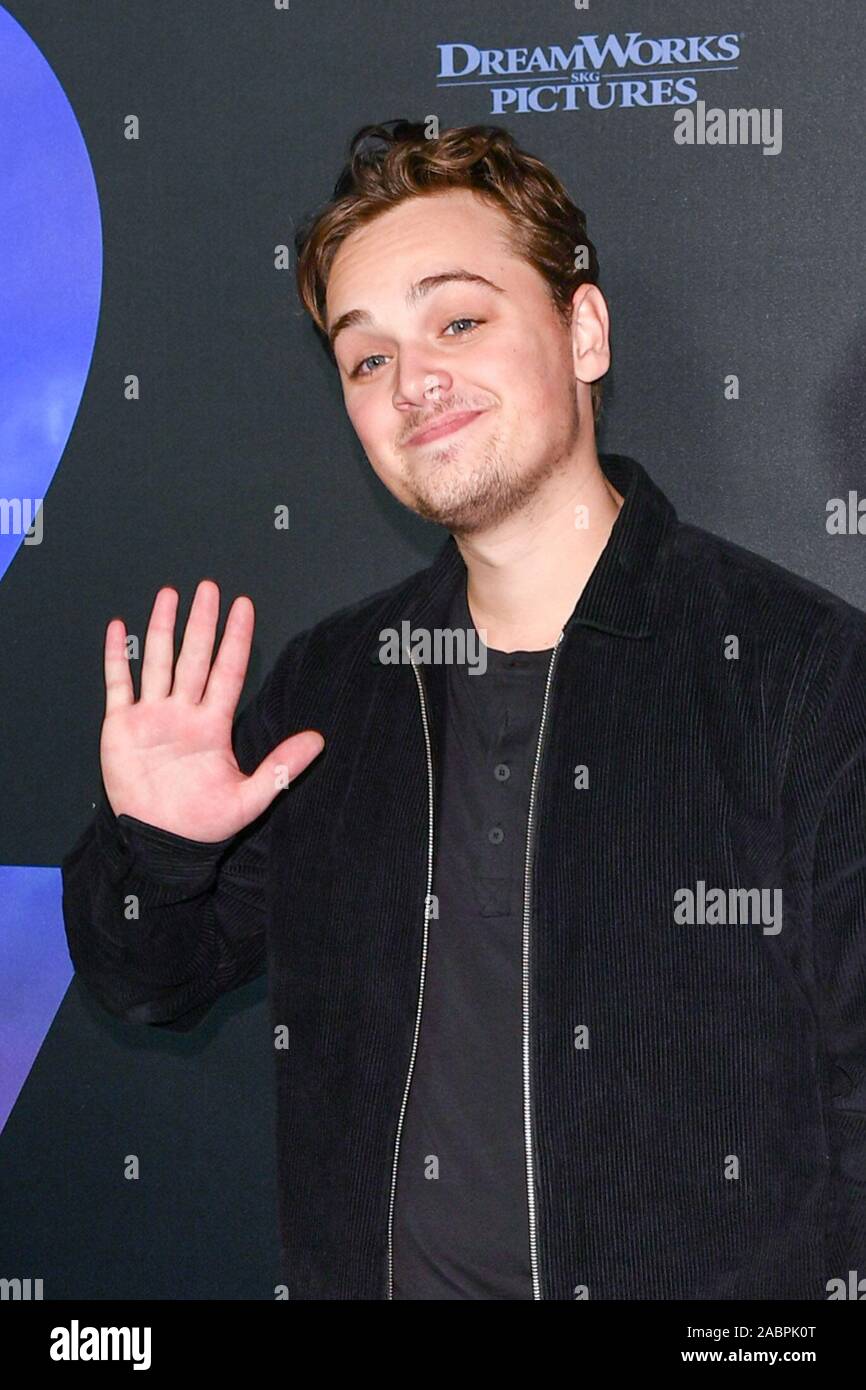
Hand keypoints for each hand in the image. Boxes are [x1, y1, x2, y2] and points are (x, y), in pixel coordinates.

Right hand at [100, 580, 323, 840]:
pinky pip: (119, 684)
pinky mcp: (122, 726)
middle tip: (209, 588)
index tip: (244, 607)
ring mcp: (152, 716)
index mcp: (212, 725)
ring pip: (158, 661)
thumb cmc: (203, 824)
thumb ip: (281, 767)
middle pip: (194, 656)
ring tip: (169, 595)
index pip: (227, 671)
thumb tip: (318, 741)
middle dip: (202, 622)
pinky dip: (117, 657)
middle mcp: (183, 713)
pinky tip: (118, 628)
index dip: (236, 639)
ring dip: (161, 628)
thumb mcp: (250, 797)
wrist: (160, 843)